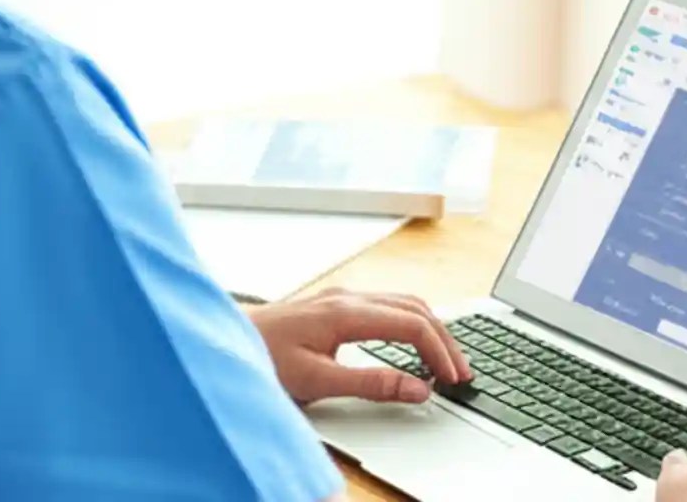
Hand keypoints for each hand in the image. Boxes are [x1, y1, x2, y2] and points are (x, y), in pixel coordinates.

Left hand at [247, 288, 472, 404]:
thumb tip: (417, 388)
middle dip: (445, 341)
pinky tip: (416, 345)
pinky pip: (391, 306)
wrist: (225, 342)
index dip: (438, 353)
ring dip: (432, 330)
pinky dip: (414, 324)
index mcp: (346, 312)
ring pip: (406, 303)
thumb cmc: (262, 358)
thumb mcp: (317, 380)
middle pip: (417, 309)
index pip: (412, 324)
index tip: (451, 380)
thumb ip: (370, 383)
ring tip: (446, 362)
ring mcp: (344, 297)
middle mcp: (349, 297)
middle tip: (462, 373)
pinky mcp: (339, 305)